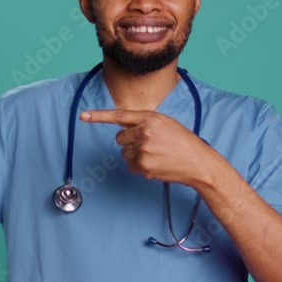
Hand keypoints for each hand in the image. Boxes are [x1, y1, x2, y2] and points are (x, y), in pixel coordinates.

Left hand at [81, 109, 211, 185]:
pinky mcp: (143, 166)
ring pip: (124, 152)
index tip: (83, 115)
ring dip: (135, 154)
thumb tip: (123, 129)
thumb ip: (144, 122)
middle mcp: (145, 132)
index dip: (99, 116)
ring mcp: (143, 150)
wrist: (198, 163)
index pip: (119, 115)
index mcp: (150, 118)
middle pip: (120, 138)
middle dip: (130, 141)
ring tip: (155, 154)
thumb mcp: (165, 123)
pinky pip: (130, 165)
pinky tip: (155, 164)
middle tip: (149, 144)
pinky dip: (139, 166)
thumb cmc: (182, 142)